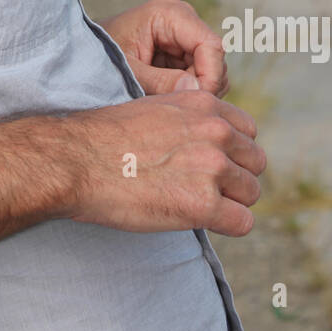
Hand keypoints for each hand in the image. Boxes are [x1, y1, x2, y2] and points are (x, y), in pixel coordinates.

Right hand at [59, 90, 264, 236]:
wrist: (76, 161)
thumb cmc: (106, 138)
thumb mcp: (154, 107)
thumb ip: (189, 118)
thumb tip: (209, 139)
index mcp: (203, 104)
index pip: (247, 131)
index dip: (231, 152)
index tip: (211, 165)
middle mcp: (215, 132)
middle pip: (255, 163)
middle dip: (235, 178)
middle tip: (204, 189)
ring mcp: (212, 168)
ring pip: (251, 194)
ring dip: (230, 203)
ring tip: (194, 204)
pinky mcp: (203, 205)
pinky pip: (242, 223)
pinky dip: (226, 226)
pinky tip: (198, 221)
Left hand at [98, 0, 228, 96]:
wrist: (83, 53)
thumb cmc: (101, 57)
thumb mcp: (128, 72)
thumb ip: (160, 82)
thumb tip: (195, 91)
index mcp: (170, 12)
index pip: (211, 45)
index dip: (210, 77)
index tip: (194, 103)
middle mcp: (182, 16)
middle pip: (214, 58)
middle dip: (201, 85)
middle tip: (173, 105)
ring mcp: (184, 31)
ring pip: (211, 68)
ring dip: (194, 88)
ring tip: (163, 97)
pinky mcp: (182, 46)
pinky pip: (200, 72)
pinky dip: (188, 87)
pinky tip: (165, 93)